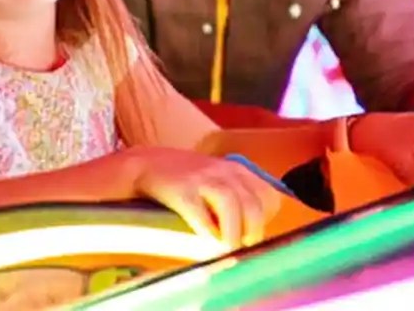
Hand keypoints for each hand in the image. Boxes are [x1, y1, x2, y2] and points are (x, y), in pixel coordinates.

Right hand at [123, 147, 284, 248]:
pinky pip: (199, 213)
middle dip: (252, 231)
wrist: (145, 164)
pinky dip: (207, 231)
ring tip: (228, 250)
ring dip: (233, 232)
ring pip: (229, 203)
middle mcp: (223, 171)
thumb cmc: (185, 179)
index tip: (254, 233)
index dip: (266, 218)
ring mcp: (201, 178)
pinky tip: (207, 243)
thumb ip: (237, 198)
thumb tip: (252, 234)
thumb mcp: (217, 179)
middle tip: (244, 248)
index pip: (268, 196)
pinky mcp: (181, 190)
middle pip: (252, 202)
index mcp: (237, 170)